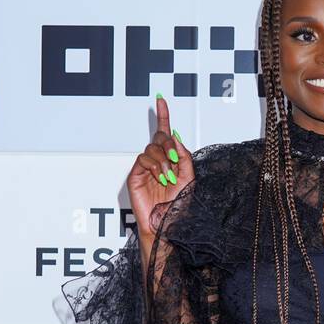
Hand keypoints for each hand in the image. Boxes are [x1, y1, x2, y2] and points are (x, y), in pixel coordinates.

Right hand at [127, 94, 194, 241]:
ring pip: (152, 147)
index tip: (161, 99)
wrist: (167, 224)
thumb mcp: (189, 178)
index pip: (165, 133)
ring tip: (168, 179)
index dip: (163, 116)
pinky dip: (154, 166)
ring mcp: (145, 167)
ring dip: (164, 161)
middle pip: (160, 137)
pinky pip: (143, 158)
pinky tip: (160, 178)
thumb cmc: (178, 206)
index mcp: (170, 160)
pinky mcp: (135, 175)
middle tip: (175, 160)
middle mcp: (157, 161)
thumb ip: (184, 156)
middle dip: (169, 145)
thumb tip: (175, 137)